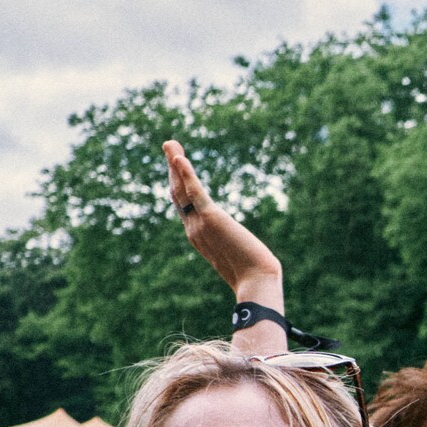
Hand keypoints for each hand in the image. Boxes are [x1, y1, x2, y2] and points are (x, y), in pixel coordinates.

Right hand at [164, 142, 281, 294]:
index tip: (176, 168)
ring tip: (170, 143)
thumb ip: (232, 248)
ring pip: (182, 189)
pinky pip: (195, 192)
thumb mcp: (238, 257)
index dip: (179, 185)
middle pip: (178, 194)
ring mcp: (199, 224)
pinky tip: (179, 158)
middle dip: (172, 169)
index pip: (183, 206)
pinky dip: (186, 174)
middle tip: (169, 147)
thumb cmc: (254, 274)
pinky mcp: (211, 218)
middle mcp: (193, 229)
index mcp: (198, 237)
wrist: (256, 282)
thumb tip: (246, 252)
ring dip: (175, 164)